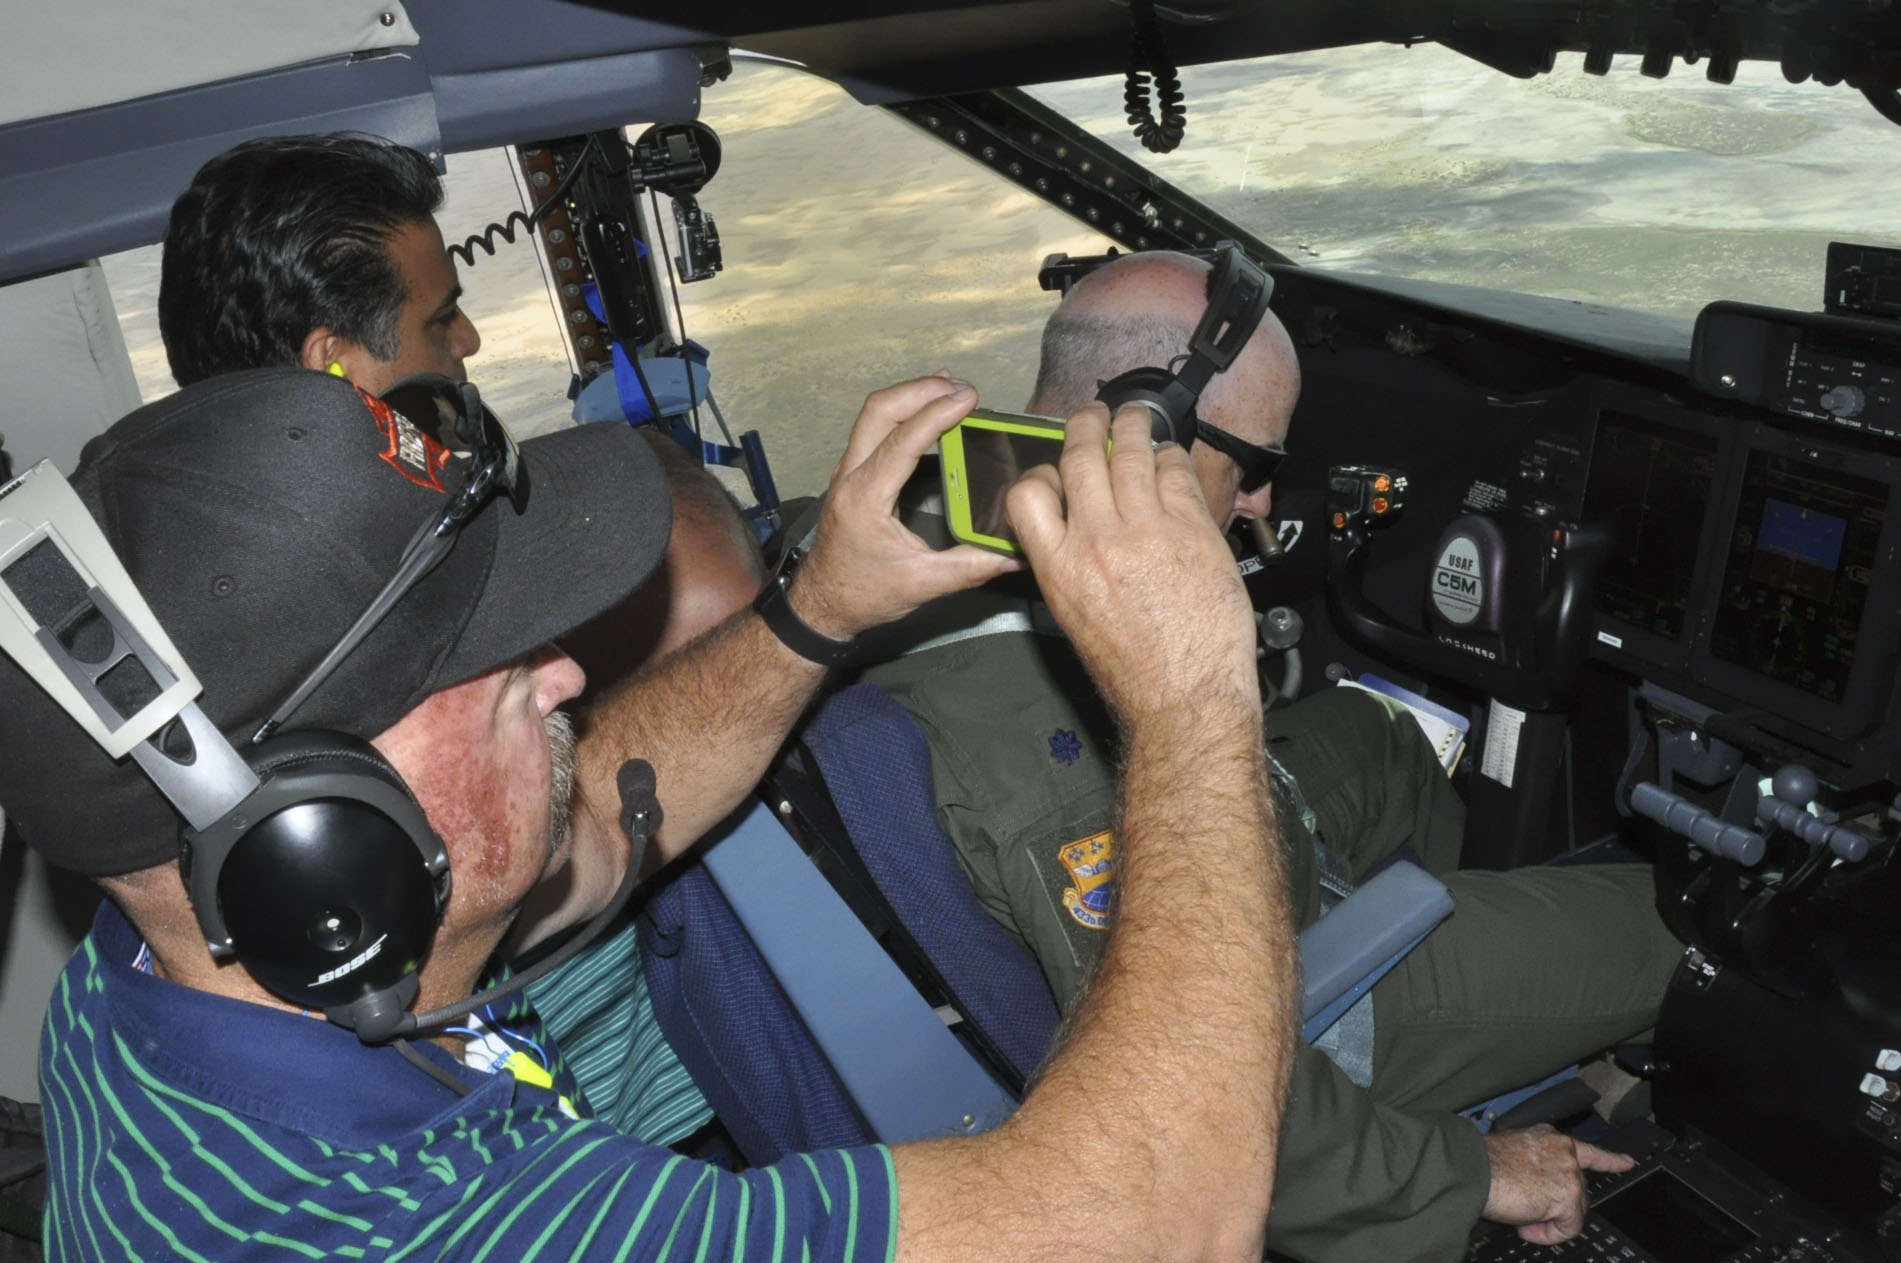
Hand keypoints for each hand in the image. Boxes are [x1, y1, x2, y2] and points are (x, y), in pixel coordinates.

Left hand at [790, 375, 1020, 638]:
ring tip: (950, 388)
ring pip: (872, 414)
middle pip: (878, 410)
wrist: (821, 605)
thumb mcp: (922, 585)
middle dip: (921, 390)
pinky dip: (902, 411)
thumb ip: (971, 567)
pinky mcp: (852, 475)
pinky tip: (928, 410)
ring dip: (910, 395)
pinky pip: (873, 428)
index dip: (937, 414)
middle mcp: (850, 476)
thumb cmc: (863, 595)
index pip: (902, 441)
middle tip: (963, 387)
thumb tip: (1017, 555)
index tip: (969, 398)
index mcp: (865, 499)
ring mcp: (847, 472)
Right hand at [1005, 403, 1256, 727]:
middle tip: (1092, 415)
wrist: (1185, 693)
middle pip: (1081, 455)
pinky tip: (1170, 460)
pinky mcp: (1191, 527)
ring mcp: (1147, 529)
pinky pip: (1176, 471)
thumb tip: (1071, 526)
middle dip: (1085, 424)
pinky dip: (1170, 457)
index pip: (1029, 493)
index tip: (1055, 470)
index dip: (1041, 472)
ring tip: (1133, 418)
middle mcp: (1097, 539)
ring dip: (1131, 426)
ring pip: (1131, 450)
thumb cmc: (1132, 668)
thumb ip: (1067, 563)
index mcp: (1058, 566)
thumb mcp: (1074, 616)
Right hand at [1482, 1125, 1635, 1245]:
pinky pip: (1568, 1227)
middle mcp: (1564, 1150)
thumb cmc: (1480, 1163)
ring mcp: (1569, 1172)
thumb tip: (1536, 1192)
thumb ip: (1535, 1166)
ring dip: (1550, 1221)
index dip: (1610, 1160)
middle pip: (1577, 1190)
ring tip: (1521, 1220)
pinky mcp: (1568, 1196)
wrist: (1472, 1170)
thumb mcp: (1514, 1154)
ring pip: (1574, 1210)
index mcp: (1549, 1137)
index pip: (1587, 1150)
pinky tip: (1527, 1228)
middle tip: (1528, 1215)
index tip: (1627, 1163)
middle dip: (1559, 1207)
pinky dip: (1549, 1234)